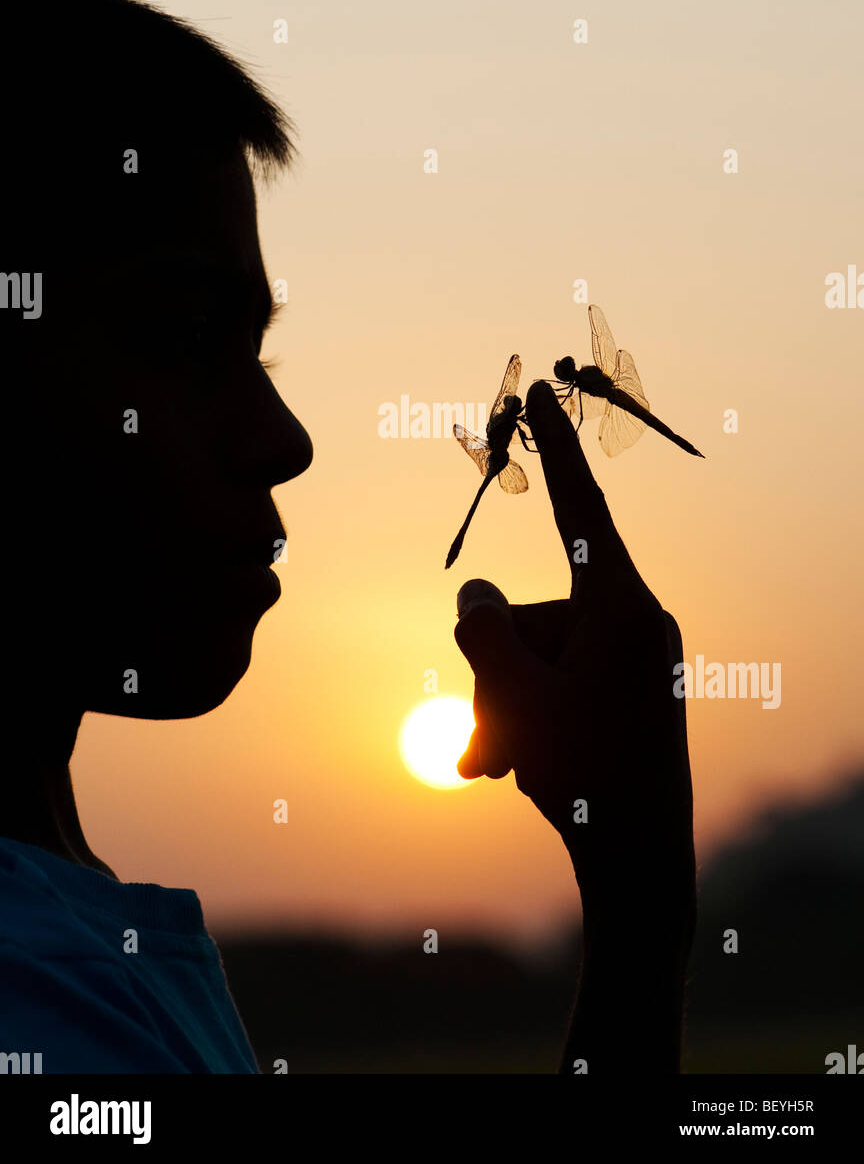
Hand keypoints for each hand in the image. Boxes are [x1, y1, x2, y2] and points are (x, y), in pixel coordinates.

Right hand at [454, 379, 694, 907]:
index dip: (556, 446)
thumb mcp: (515, 698)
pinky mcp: (622, 690)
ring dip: (498, 709)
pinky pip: (555, 681)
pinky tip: (504, 769)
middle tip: (486, 741)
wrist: (642, 865)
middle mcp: (632, 620)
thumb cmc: (585, 778)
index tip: (542, 390)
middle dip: (491, 673)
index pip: (581, 506)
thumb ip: (482, 632)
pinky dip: (523, 718)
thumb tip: (474, 594)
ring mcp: (629, 659)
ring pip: (532, 654)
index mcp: (621, 605)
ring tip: (494, 767)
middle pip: (529, 612)